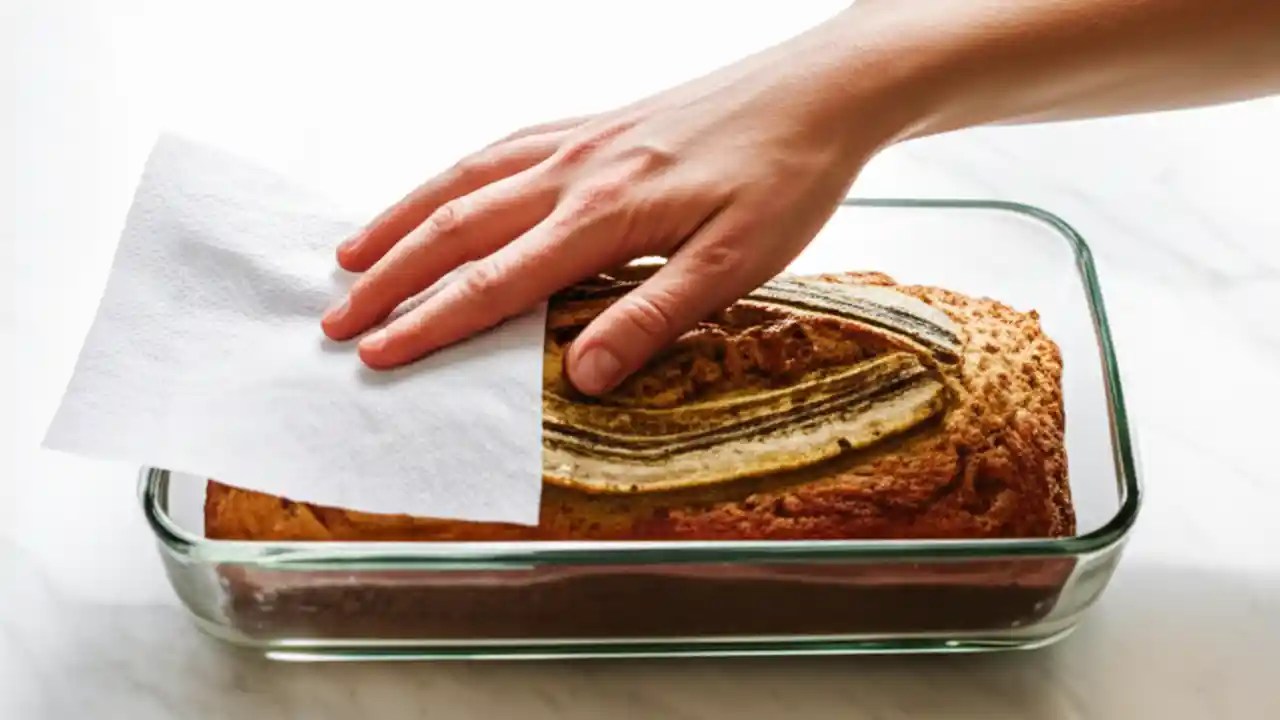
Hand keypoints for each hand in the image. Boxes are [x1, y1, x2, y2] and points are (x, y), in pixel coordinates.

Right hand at [320, 12, 914, 393]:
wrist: (818, 90)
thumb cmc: (786, 179)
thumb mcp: (738, 263)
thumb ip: (655, 317)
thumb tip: (582, 376)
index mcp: (605, 214)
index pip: (495, 279)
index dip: (430, 321)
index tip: (375, 354)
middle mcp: (575, 171)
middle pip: (458, 227)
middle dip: (390, 278)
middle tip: (335, 319)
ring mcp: (579, 140)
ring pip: (466, 180)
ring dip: (403, 218)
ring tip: (353, 254)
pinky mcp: (593, 125)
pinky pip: (501, 149)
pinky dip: (453, 175)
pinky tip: (442, 191)